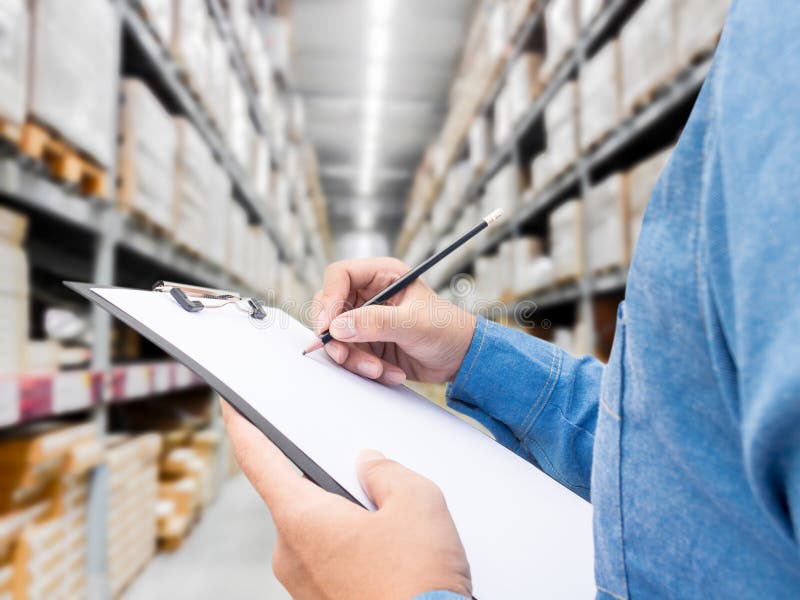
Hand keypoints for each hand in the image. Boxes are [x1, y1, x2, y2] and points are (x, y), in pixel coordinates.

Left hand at [221, 401, 471, 599]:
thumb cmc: (418, 584)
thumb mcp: (417, 503)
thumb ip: (387, 471)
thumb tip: (370, 467)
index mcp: (301, 518)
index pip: (259, 459)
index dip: (243, 426)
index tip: (231, 406)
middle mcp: (290, 553)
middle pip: (300, 494)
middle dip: (332, 481)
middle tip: (370, 479)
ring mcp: (303, 584)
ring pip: (320, 528)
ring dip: (348, 518)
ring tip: (394, 528)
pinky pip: (330, 558)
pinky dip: (354, 547)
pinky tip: (391, 555)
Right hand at [312, 258, 477, 384]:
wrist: (460, 358)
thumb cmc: (447, 329)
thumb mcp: (413, 323)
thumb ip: (376, 323)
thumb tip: (338, 327)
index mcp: (382, 275)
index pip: (340, 276)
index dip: (329, 299)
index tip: (328, 326)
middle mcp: (369, 295)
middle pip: (330, 308)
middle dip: (336, 336)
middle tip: (345, 355)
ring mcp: (366, 320)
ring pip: (337, 337)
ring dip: (354, 358)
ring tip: (379, 369)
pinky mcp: (367, 343)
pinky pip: (350, 355)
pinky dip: (365, 368)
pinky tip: (389, 372)